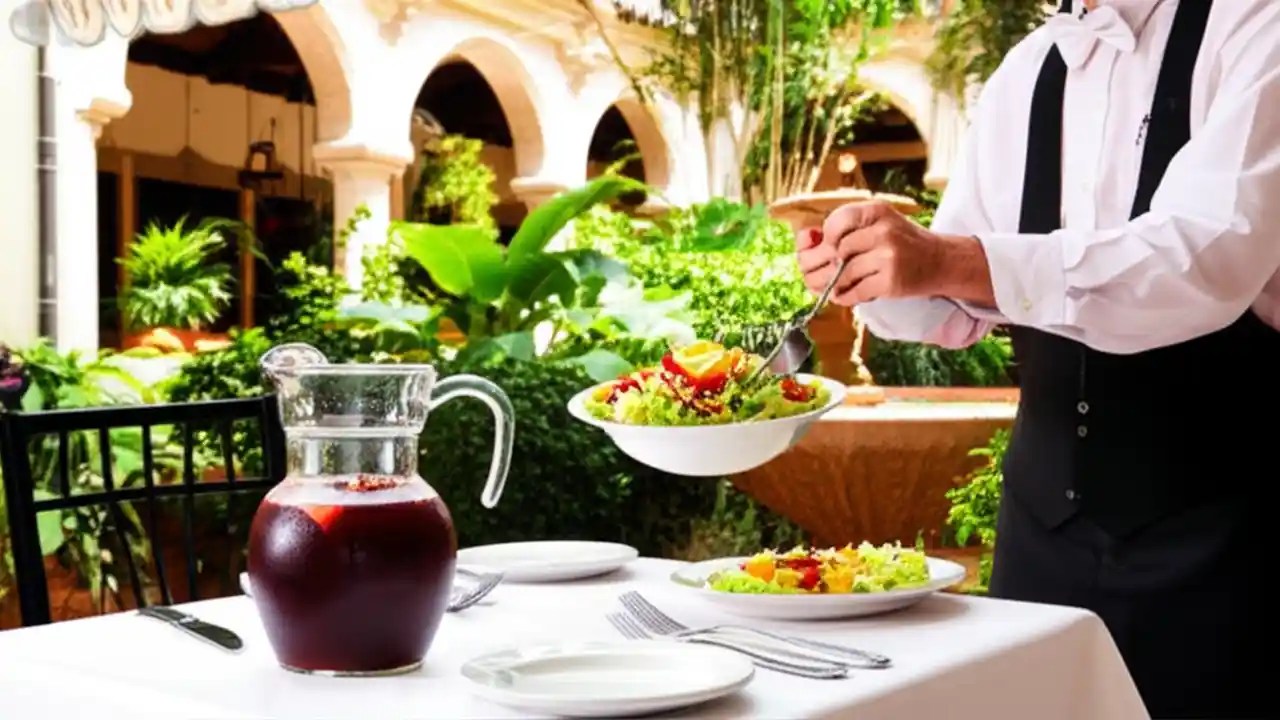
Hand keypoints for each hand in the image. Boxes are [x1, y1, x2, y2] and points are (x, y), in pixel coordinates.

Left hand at [794, 201, 993, 306]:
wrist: (941, 261)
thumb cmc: (902, 243)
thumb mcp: (878, 225)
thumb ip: (845, 230)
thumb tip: (804, 241)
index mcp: (876, 211)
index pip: (835, 222)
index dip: (825, 238)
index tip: (827, 247)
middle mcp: (882, 230)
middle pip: (835, 250)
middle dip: (822, 266)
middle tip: (818, 275)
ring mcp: (888, 256)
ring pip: (843, 273)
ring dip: (836, 284)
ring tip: (837, 286)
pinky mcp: (892, 280)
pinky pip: (855, 291)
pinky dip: (847, 296)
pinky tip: (848, 295)